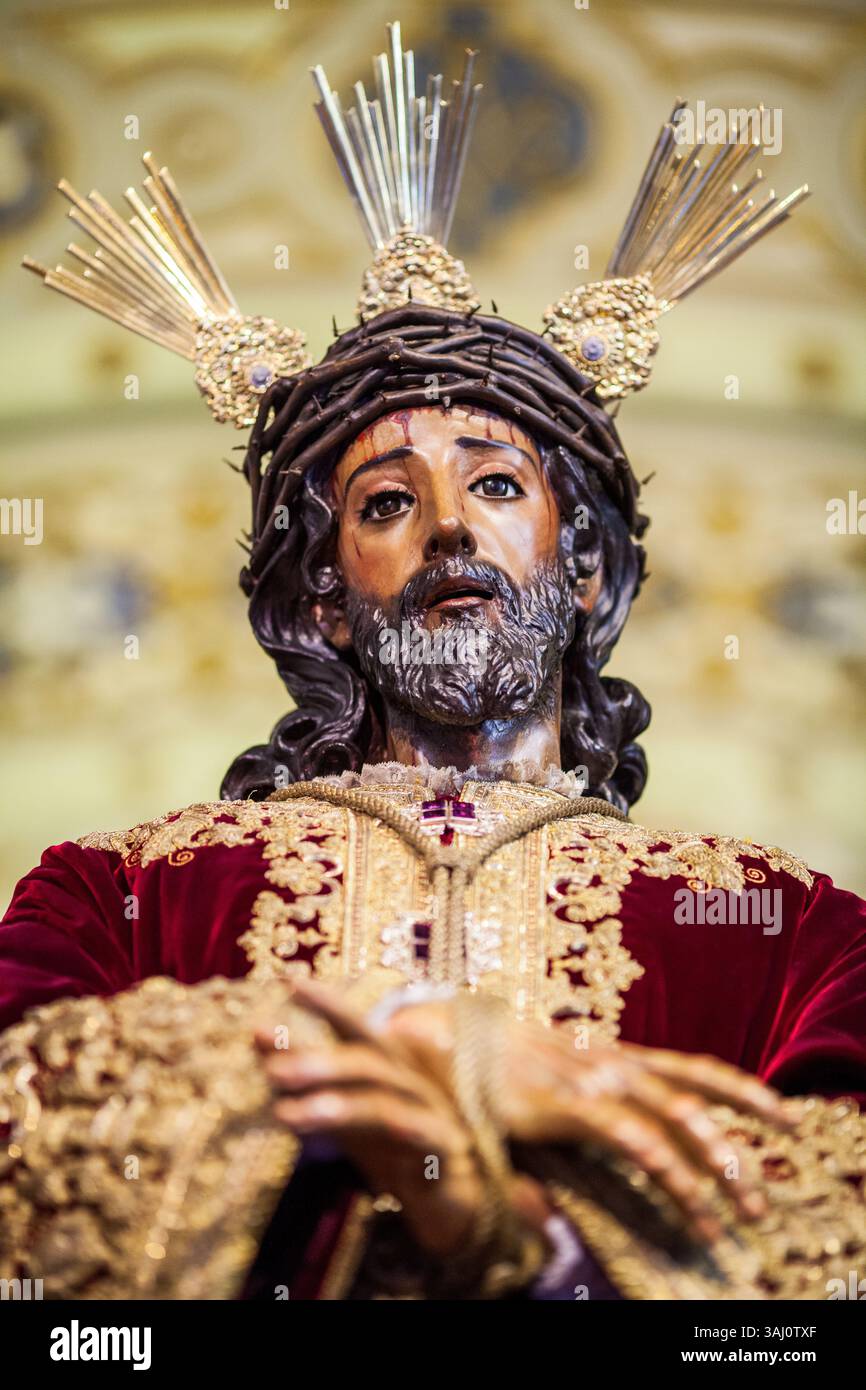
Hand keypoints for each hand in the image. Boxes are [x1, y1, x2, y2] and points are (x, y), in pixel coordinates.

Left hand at [255, 980, 542, 1258]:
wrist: (444, 1200)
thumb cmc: (389, 1147)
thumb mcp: (339, 1113)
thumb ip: (304, 1076)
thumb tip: (256, 1034)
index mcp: (387, 1066)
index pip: (356, 1027)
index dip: (328, 1003)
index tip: (290, 982)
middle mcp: (410, 1080)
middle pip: (367, 1061)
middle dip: (320, 1062)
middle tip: (270, 1071)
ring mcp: (431, 1112)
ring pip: (383, 1102)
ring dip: (336, 1105)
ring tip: (285, 1115)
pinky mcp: (446, 1150)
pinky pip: (423, 1136)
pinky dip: (402, 1129)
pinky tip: (373, 1132)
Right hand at [384, 1001, 795, 1246]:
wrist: (438, 1035)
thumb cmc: (490, 1063)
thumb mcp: (548, 1081)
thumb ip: (583, 1107)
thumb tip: (617, 1138)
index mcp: (610, 1055)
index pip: (689, 1066)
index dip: (739, 1090)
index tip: (784, 1116)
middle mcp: (609, 1062)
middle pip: (692, 1097)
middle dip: (735, 1147)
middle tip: (762, 1196)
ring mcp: (589, 1079)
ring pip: (671, 1119)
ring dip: (711, 1168)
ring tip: (739, 1209)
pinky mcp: (563, 1104)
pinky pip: (628, 1136)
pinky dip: (665, 1165)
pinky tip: (687, 1195)